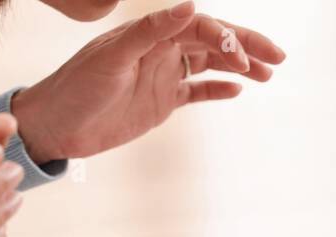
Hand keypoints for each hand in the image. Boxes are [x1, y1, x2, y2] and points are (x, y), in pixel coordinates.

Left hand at [10, 2, 285, 164]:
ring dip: (240, 67)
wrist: (56, 125)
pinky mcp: (161, 102)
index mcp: (150, 35)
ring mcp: (163, 75)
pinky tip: (238, 91)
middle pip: (213, 41)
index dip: (226, 37)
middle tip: (279, 58)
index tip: (245, 59)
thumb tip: (190, 6)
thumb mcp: (112, 57)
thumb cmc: (77, 87)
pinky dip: (218, 90)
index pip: (200, 27)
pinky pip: (197, 91)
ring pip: (210, 64)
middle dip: (247, 46)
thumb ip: (152, 32)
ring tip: (269, 75)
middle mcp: (161, 50)